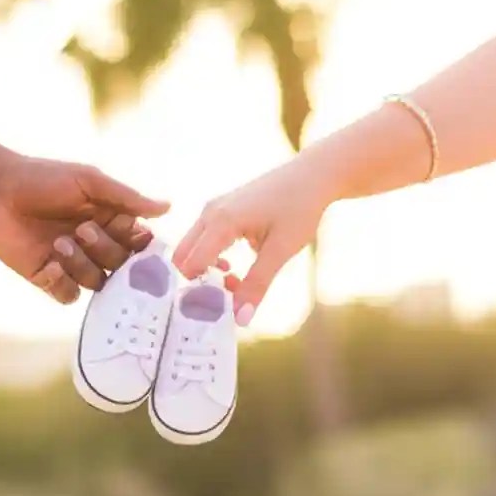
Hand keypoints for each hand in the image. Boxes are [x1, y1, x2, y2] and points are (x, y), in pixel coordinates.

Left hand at [0, 157, 169, 303]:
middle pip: (121, 265)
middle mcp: (96, 245)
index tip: (131, 234)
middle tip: (82, 229)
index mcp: (110, 221)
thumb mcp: (89, 181)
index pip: (139, 243)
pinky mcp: (49, 278)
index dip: (139, 244)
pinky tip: (51, 265)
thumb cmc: (43, 178)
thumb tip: (169, 206)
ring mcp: (73, 264)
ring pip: (98, 283)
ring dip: (82, 264)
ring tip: (58, 242)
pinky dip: (64, 283)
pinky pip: (69, 296)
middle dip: (105, 249)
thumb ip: (127, 198)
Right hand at [173, 158, 331, 325]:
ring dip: (205, 270)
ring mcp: (213, 208)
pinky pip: (202, 239)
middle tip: (224, 298)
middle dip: (197, 282)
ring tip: (234, 282)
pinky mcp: (220, 208)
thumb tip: (240, 319)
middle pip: (182, 256)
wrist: (312, 175)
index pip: (191, 265)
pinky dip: (210, 258)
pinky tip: (233, 266)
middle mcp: (210, 213)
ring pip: (191, 248)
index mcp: (221, 221)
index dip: (199, 292)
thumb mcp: (280, 251)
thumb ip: (257, 285)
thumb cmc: (299, 208)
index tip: (217, 310)